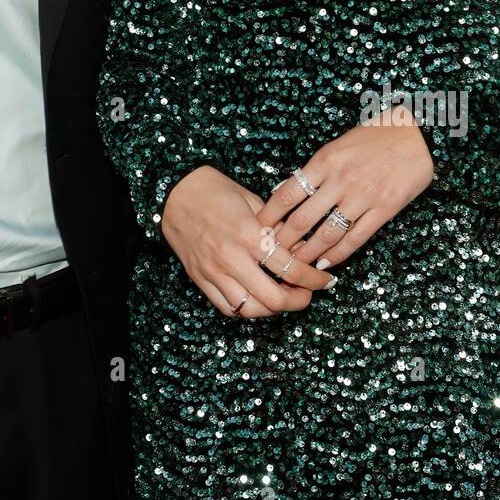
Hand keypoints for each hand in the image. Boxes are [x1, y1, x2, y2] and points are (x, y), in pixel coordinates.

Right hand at [160, 165, 335, 316]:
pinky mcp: (200, 279)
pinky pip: (227, 307)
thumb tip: (302, 248)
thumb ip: (277, 226)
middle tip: (307, 294)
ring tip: (283, 298)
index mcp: (248, 234)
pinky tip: (258, 300)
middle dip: (298, 300)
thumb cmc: (214, 190)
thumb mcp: (252, 200)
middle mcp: (231, 257)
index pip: (290, 267)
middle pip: (273, 298)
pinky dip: (247, 309)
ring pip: (251, 309)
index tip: (325, 280)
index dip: (314, 279)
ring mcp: (214, 272)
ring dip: (273, 309)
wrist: (174, 193)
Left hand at [255, 107, 434, 269]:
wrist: (416, 134)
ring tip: (297, 265)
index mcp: (324, 161)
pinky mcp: (384, 209)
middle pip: (303, 219)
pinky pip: (356, 237)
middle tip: (271, 255)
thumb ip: (314, 170)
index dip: (270, 215)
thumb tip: (285, 192)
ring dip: (309, 253)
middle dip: (284, 241)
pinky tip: (327, 263)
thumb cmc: (373, 136)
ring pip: (328, 234)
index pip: (288, 193)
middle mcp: (340, 180)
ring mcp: (363, 196)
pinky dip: (339, 254)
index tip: (258, 228)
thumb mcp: (337, 146)